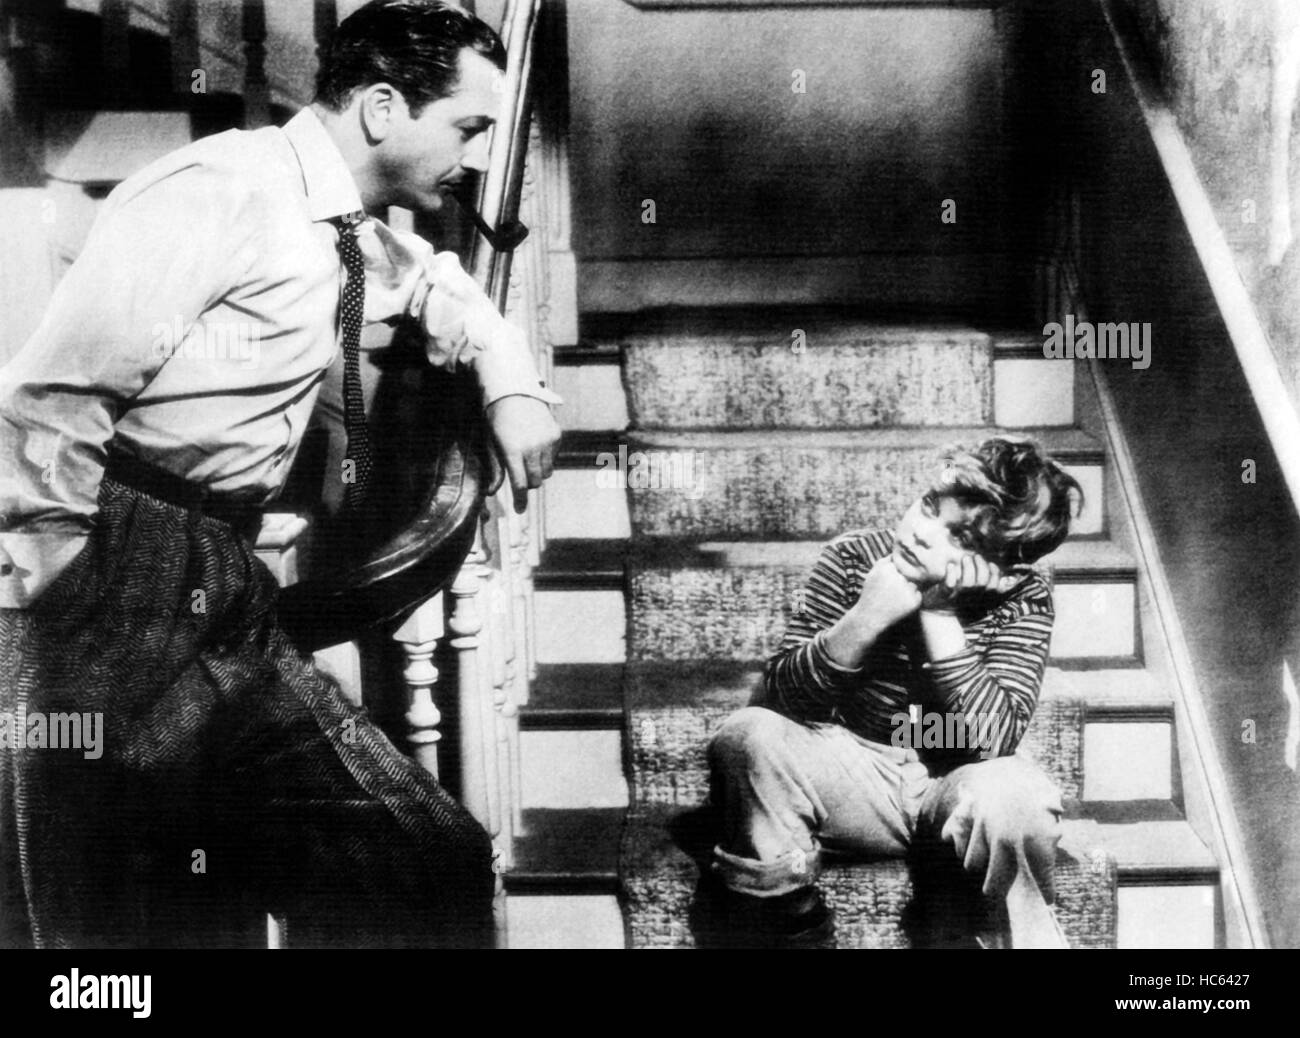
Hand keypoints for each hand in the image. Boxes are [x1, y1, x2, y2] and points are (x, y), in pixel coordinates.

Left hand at [486, 395, 559, 512]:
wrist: (515, 390)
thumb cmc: (498, 419)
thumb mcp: (492, 442)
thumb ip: (495, 468)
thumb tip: (491, 492)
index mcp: (512, 450)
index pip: (519, 484)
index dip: (520, 500)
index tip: (520, 510)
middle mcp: (532, 447)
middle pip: (535, 481)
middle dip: (528, 483)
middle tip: (520, 474)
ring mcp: (547, 441)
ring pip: (547, 472)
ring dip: (538, 471)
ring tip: (527, 456)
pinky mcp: (556, 435)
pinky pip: (554, 458)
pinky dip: (546, 457)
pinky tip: (536, 443)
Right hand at [854, 556, 922, 628]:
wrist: (870, 617)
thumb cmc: (871, 593)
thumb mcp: (873, 573)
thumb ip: (885, 560)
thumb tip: (900, 551)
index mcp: (887, 569)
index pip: (901, 563)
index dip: (896, 571)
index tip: (889, 579)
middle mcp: (899, 578)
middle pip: (909, 572)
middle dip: (904, 578)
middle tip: (892, 589)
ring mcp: (907, 590)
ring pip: (915, 582)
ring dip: (909, 587)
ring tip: (895, 596)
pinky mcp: (914, 602)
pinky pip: (918, 594)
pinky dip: (912, 598)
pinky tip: (900, 604)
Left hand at [920, 553, 1003, 611]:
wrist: (936, 609)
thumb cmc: (959, 597)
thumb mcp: (975, 592)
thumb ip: (990, 583)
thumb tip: (1007, 579)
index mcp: (979, 596)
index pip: (993, 586)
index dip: (994, 574)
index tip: (990, 563)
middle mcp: (970, 597)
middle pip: (982, 583)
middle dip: (981, 567)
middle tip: (976, 556)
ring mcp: (957, 596)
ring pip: (968, 584)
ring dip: (968, 567)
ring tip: (965, 557)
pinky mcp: (943, 595)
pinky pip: (949, 586)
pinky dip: (951, 574)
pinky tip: (950, 565)